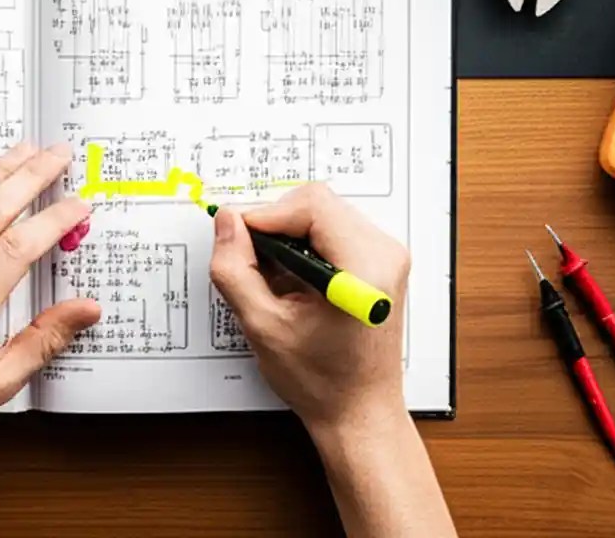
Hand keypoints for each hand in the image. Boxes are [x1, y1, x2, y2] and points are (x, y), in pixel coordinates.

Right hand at [209, 183, 409, 433]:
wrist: (359, 410)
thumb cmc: (322, 381)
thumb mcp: (263, 326)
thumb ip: (236, 270)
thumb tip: (227, 223)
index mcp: (365, 269)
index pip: (310, 205)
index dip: (265, 215)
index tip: (238, 236)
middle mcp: (385, 254)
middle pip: (317, 204)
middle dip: (276, 225)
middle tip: (252, 262)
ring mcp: (387, 256)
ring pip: (323, 213)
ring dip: (289, 235)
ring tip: (274, 278)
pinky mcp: (381, 261)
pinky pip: (334, 229)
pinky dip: (305, 244)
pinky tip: (293, 280)